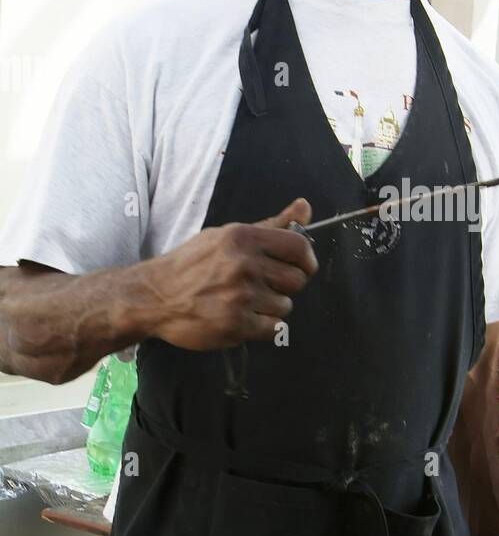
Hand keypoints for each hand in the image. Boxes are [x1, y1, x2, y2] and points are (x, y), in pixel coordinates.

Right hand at [141, 198, 318, 350]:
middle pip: (297, 280)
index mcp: (243, 238)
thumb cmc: (192, 264)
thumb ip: (270, 225)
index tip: (301, 268)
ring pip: (285, 306)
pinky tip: (241, 318)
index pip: (299, 247)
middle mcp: (244, 265)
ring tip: (245, 302)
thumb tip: (305, 207)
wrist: (154, 296)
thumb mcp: (227, 235)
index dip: (306, 260)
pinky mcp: (236, 324)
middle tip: (262, 286)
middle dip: (284, 286)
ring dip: (270, 308)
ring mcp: (240, 296)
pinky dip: (262, 327)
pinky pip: (273, 329)